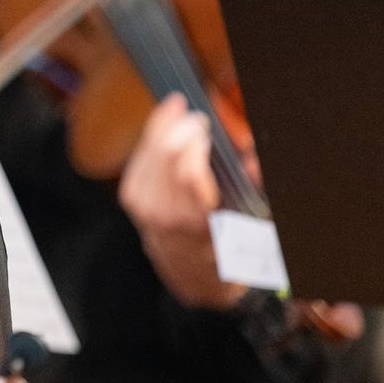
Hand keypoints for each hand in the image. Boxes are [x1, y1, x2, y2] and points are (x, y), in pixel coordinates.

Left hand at [118, 93, 245, 309]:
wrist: (193, 270)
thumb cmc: (229, 240)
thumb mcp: (250, 219)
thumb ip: (252, 186)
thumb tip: (250, 158)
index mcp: (200, 222)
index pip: (187, 174)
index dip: (192, 142)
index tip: (204, 124)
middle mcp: (166, 216)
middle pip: (164, 157)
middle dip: (179, 129)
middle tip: (194, 115)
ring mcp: (144, 209)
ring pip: (148, 155)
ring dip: (163, 129)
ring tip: (180, 112)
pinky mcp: (131, 199)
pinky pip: (138, 160)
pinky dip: (150, 139)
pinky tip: (164, 126)